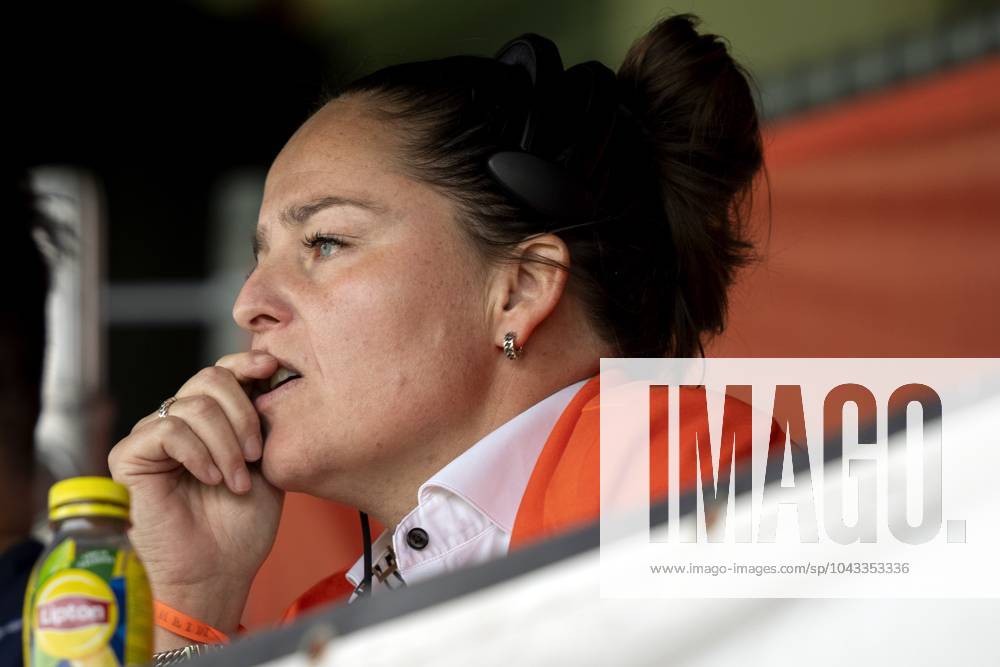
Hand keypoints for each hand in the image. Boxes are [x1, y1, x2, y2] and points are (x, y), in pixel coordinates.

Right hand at [108, 351, 282, 641]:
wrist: (218, 571)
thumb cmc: (241, 526)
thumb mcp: (267, 463)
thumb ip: (263, 421)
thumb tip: (268, 374)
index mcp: (212, 421)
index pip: (223, 371)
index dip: (245, 363)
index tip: (271, 369)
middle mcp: (179, 422)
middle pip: (209, 378)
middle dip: (243, 413)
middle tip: (256, 456)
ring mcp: (153, 437)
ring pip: (193, 404)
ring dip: (226, 443)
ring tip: (236, 480)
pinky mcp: (129, 456)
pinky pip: (168, 429)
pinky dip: (198, 453)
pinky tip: (210, 479)